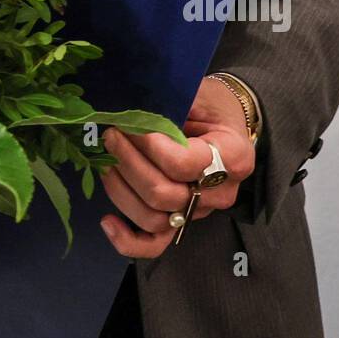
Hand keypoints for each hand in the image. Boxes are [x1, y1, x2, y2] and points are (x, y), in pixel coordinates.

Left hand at [99, 77, 255, 258]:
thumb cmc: (210, 105)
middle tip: (111, 135)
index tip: (130, 123)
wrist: (223, 122)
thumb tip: (130, 108)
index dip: (150, 146)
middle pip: (165, 194)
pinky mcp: (182, 221)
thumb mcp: (198, 94)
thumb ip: (171, 102)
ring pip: (155, 219)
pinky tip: (107, 221)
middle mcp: (220, 192)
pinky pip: (155, 243)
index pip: (185, 163)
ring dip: (121, 191)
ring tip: (106, 160)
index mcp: (232, 157)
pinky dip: (128, 240)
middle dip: (129, 164)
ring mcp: (201, 211)